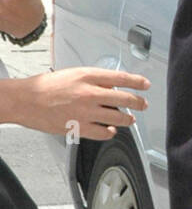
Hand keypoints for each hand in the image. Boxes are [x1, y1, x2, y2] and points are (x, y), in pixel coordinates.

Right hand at [7, 67, 149, 137]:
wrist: (27, 100)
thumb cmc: (47, 86)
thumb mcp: (74, 74)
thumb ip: (94, 81)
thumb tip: (112, 89)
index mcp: (88, 76)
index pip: (121, 78)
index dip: (137, 82)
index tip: (146, 85)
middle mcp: (90, 93)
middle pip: (124, 99)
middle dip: (138, 103)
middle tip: (142, 105)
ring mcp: (86, 112)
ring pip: (118, 118)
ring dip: (127, 120)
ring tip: (129, 119)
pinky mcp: (80, 127)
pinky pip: (104, 133)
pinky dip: (110, 132)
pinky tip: (111, 130)